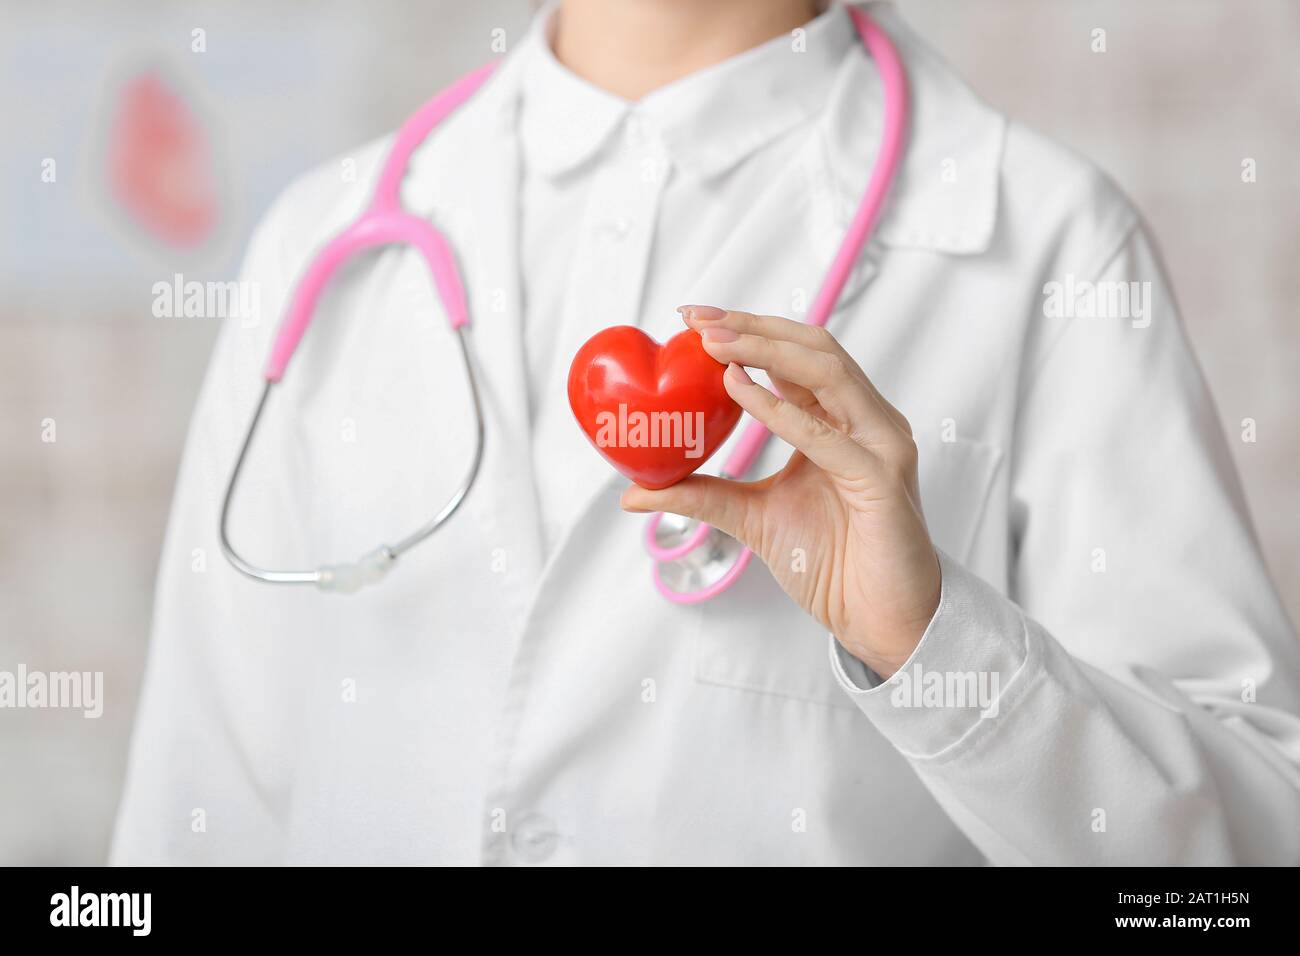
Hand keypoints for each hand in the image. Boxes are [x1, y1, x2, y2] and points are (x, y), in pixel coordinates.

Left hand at [621, 306, 940, 677]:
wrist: (879, 620)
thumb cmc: (833, 566)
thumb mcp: (751, 517)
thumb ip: (702, 494)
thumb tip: (634, 491)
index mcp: (841, 422)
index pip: (796, 357)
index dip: (747, 330)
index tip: (692, 320)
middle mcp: (866, 422)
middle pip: (813, 348)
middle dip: (752, 325)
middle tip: (696, 319)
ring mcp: (880, 445)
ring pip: (826, 371)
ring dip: (765, 349)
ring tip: (713, 343)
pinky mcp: (881, 479)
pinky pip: (825, 435)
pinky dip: (778, 408)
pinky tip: (737, 389)